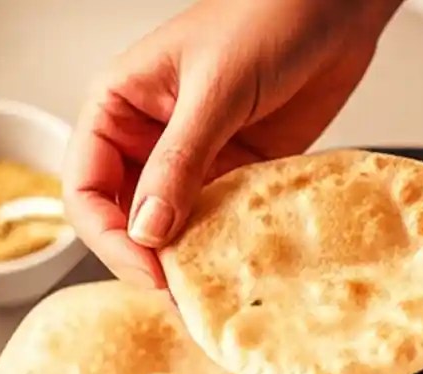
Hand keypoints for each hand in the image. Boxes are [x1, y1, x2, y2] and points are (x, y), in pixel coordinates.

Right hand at [63, 0, 400, 287]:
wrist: (335, 7)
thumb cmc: (266, 18)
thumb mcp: (214, 90)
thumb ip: (179, 162)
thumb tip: (149, 230)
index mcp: (117, 108)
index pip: (86, 189)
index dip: (110, 237)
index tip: (149, 269)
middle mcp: (147, 141)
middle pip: (124, 220)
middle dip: (147, 259)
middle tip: (183, 295)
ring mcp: (193, 162)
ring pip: (172, 229)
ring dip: (188, 262)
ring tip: (211, 295)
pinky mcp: (237, 175)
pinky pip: (219, 224)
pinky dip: (226, 249)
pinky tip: (241, 269)